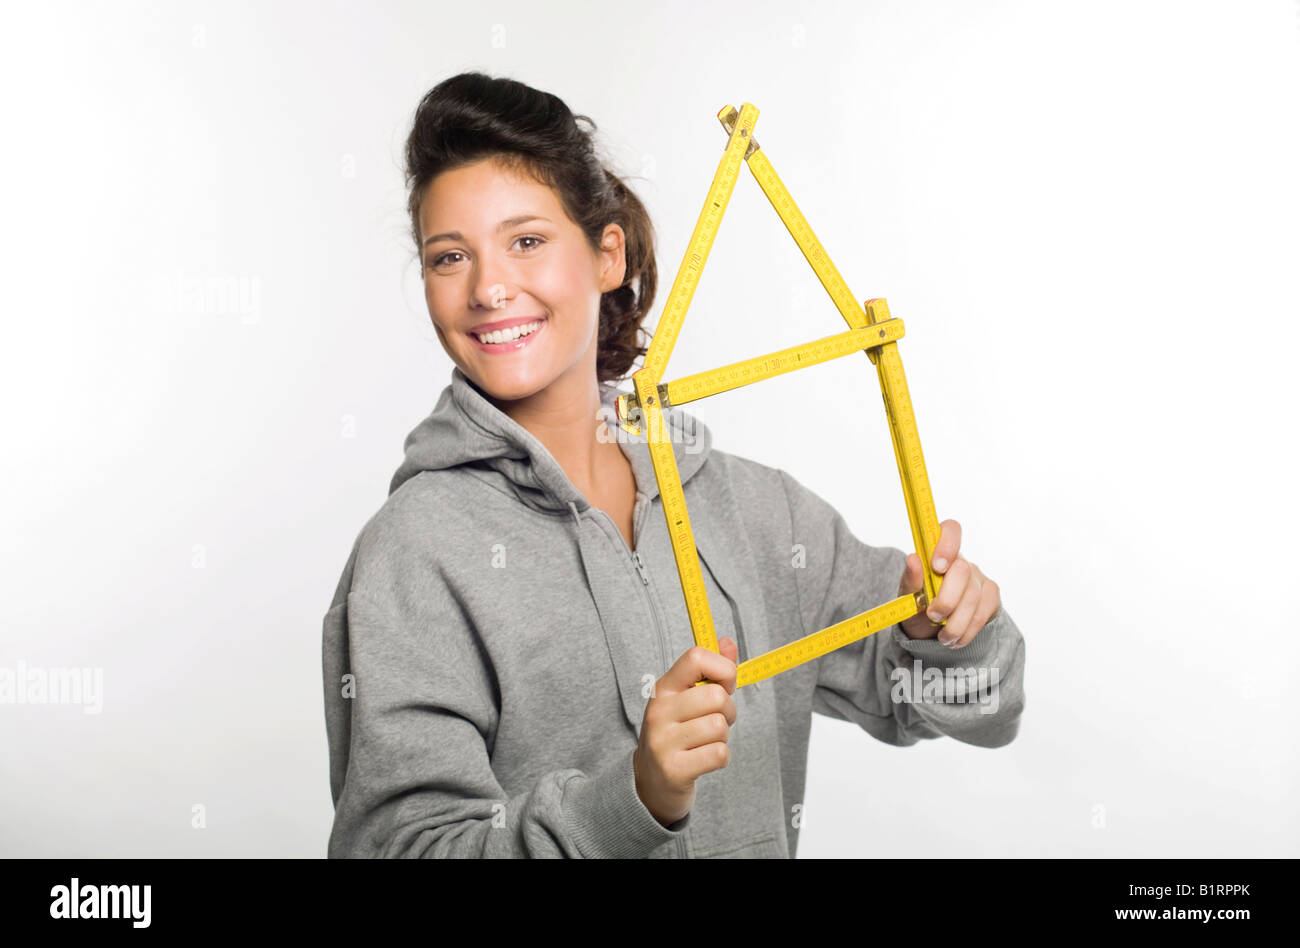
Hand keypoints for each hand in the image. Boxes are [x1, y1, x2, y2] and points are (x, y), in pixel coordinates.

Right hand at [633, 637, 738, 827]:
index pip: (696, 657)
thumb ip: (709, 671)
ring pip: (719, 726)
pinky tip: (705, 759)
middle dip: (728, 710)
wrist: (651, 782)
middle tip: (716, 720)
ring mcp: (663, 741)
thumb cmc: (677, 733)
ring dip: (723, 736)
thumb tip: (728, 642)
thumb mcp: (686, 699)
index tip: (725, 684)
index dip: (723, 668)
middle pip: (716, 696)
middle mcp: (659, 711)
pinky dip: (720, 757)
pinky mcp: (674, 769)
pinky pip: (719, 754)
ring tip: (707, 741)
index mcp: (663, 688)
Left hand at [897, 519, 1000, 648]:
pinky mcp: (991, 597)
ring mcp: (979, 578)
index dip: (947, 544)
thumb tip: (912, 558)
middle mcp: (961, 562)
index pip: (950, 530)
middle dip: (946, 599)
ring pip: (973, 597)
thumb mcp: (907, 596)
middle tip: (933, 616)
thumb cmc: (918, 607)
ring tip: (943, 636)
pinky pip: (984, 613)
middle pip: (962, 571)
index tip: (937, 567)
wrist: (930, 633)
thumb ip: (910, 579)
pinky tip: (956, 638)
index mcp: (938, 553)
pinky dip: (968, 630)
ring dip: (955, 622)